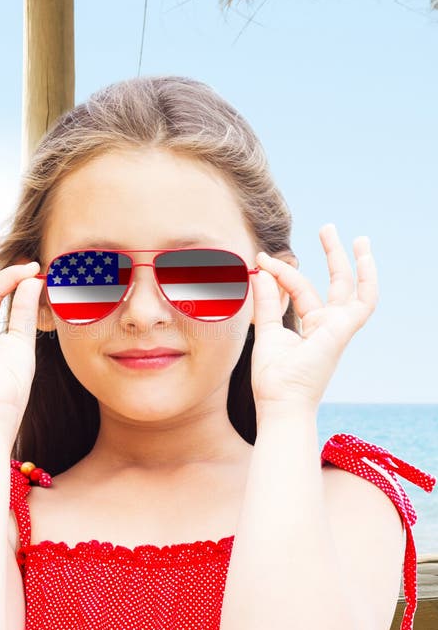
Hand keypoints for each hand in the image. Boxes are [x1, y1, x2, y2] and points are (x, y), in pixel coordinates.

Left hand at [250, 223, 377, 413]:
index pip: (299, 290)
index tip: (261, 260)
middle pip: (334, 284)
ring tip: (348, 233)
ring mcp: (337, 328)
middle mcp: (327, 326)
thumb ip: (267, 301)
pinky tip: (364, 256)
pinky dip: (367, 279)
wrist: (280, 402)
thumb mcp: (267, 332)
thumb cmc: (273, 379)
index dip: (281, 272)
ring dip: (349, 260)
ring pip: (349, 287)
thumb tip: (261, 270)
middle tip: (327, 227)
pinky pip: (364, 302)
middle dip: (331, 255)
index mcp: (311, 328)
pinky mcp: (343, 330)